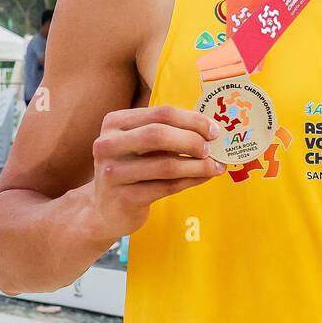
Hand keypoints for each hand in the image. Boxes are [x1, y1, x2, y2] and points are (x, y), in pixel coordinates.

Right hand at [88, 105, 224, 238]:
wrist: (105, 209)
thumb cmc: (133, 169)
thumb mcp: (143, 145)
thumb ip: (170, 133)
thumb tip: (213, 131)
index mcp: (115, 123)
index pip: (161, 113)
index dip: (193, 120)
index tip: (214, 130)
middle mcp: (108, 144)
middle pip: (159, 134)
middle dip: (193, 140)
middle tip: (211, 149)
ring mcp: (113, 173)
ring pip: (166, 165)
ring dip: (198, 165)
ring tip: (216, 166)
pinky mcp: (123, 198)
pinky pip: (167, 187)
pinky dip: (191, 180)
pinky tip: (205, 178)